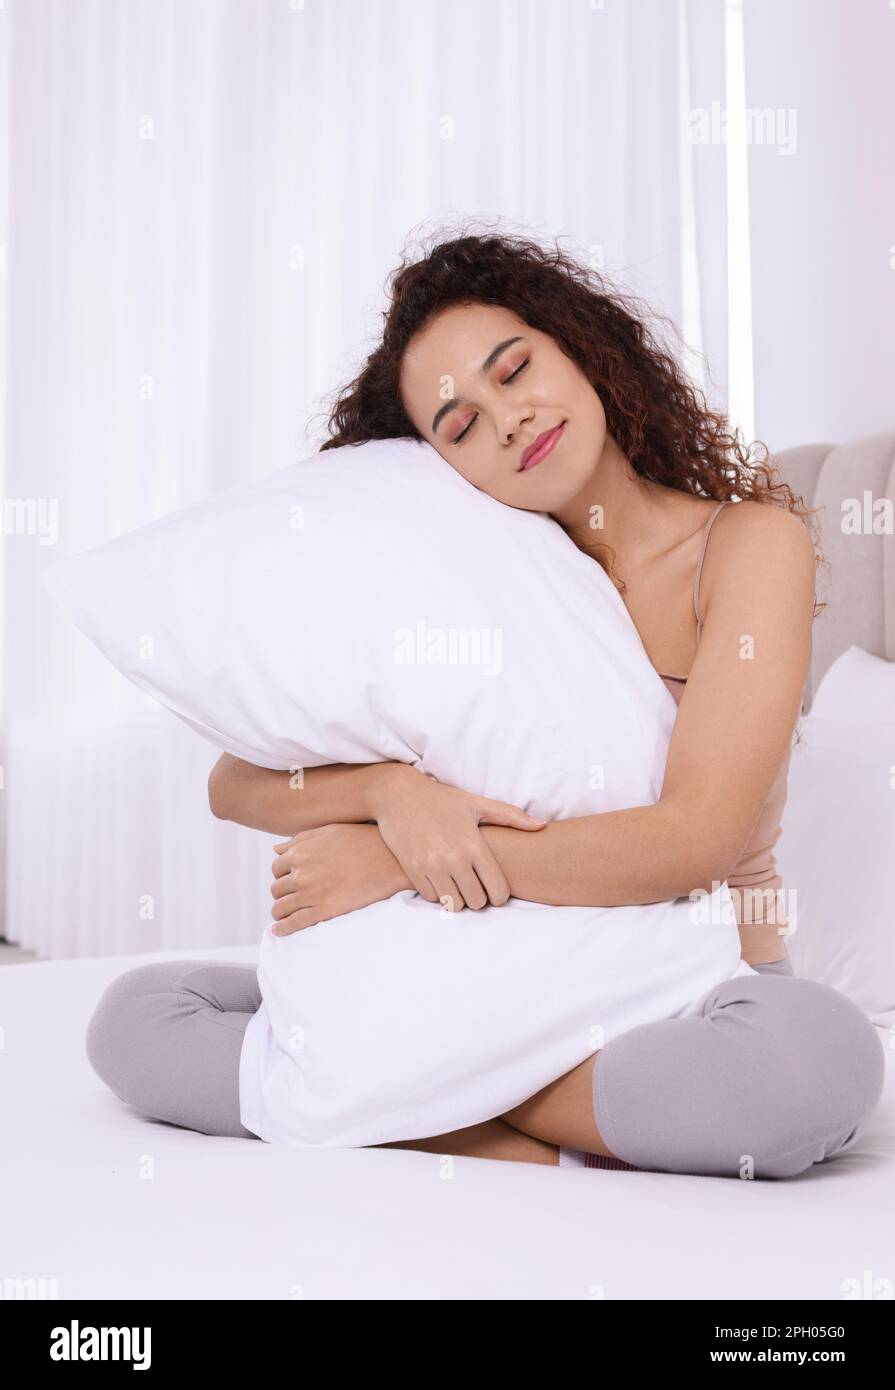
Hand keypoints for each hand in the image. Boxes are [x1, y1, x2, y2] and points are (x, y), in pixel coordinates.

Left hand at [269, 823, 405, 935]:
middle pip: (277, 889)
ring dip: (280, 912)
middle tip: (292, 897)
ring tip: (285, 914)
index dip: (283, 874)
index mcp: (300, 852)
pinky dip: (283, 929)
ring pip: (280, 908)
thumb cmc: (362, 841)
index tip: (291, 879)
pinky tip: (279, 931)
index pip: (277, 868)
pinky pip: (294, 923)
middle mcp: (301, 873)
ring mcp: (311, 894)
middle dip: (282, 893)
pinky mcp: (324, 910)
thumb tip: (276, 849)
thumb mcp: (330, 831)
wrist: (391, 860)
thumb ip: (300, 840)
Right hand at [369, 764, 547, 911]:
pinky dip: (438, 893)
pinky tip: (440, 879)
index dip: (499, 894)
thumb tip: (542, 826)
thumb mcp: (477, 804)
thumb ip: (511, 816)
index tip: (494, 888)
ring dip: (458, 898)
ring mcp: (431, 866)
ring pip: (454, 904)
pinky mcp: (412, 870)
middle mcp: (454, 858)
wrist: (398, 794)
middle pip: (477, 902)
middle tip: (476, 886)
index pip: (498, 890)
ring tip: (458, 884)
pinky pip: (432, 898)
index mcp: (474, 844)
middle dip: (479, 898)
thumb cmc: (442, 799)